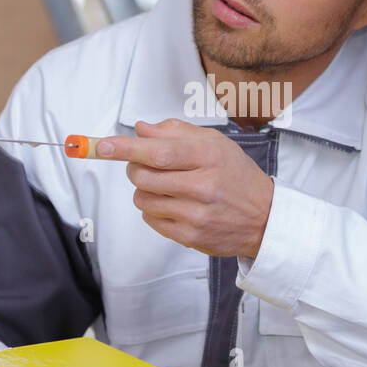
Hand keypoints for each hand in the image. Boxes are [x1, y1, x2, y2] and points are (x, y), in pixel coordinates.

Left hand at [95, 118, 274, 258]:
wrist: (264, 218)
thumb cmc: (238, 177)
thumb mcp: (215, 143)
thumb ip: (176, 132)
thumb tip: (142, 129)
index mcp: (207, 156)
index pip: (157, 151)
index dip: (125, 148)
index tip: (102, 146)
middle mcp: (202, 186)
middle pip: (143, 176)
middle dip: (135, 168)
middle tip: (146, 165)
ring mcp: (195, 214)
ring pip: (142, 199)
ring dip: (145, 191)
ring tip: (167, 187)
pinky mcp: (190, 236)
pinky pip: (151, 220)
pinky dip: (154, 210)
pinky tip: (174, 205)